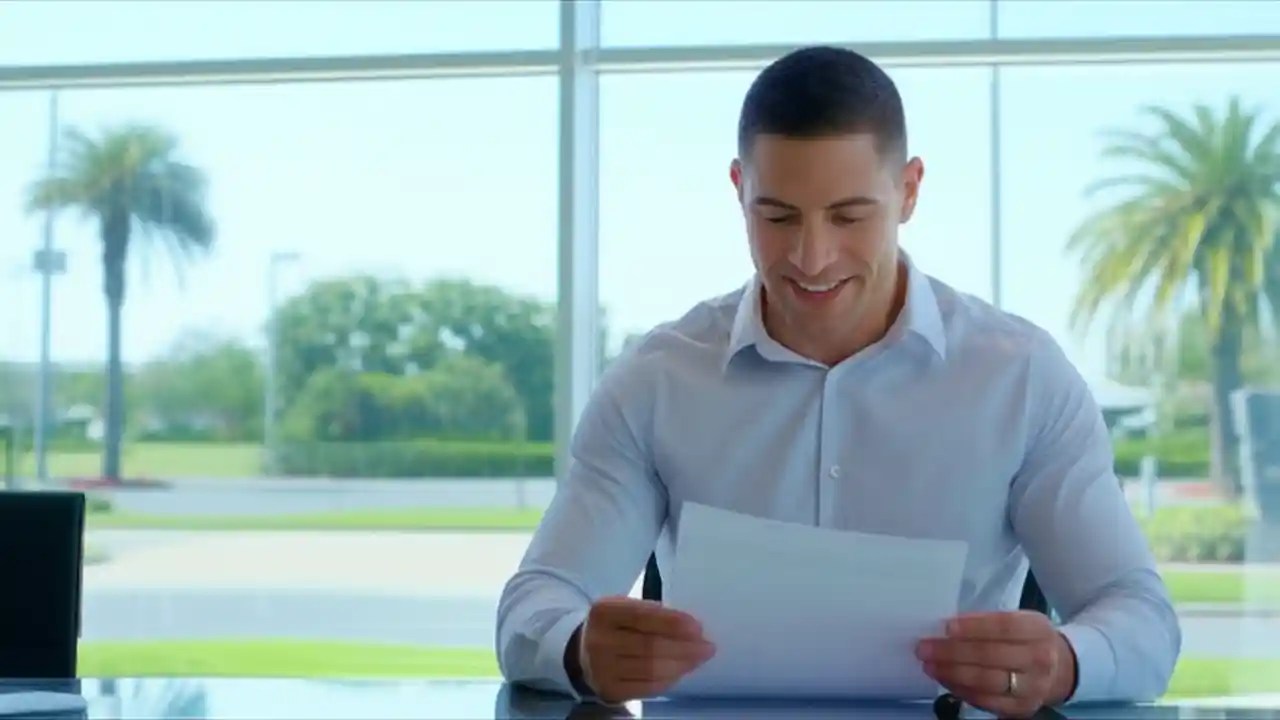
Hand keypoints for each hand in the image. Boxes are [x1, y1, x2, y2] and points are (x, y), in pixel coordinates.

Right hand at [576, 596, 715, 703]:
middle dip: (684, 647)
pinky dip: (669, 680)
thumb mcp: (625, 609)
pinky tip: (681, 671)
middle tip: (708, 646)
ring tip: (699, 658)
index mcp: (604, 611)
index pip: (642, 616)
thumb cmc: (615, 626)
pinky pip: (647, 688)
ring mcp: (602, 669)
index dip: (672, 622)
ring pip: (650, 669)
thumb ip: (652, 614)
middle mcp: (599, 641)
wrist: (582, 652)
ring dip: (681, 664)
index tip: (698, 627)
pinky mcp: (609, 691)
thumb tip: (693, 630)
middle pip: (649, 646)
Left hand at [915, 611, 1076, 718]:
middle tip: (924, 648)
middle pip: (991, 656)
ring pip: (987, 682)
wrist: (1061, 668)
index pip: (1004, 627)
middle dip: (952, 652)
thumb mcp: (1020, 621)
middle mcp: (1040, 659)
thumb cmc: (1027, 638)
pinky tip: (945, 679)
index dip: (974, 627)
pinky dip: (961, 690)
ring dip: (952, 673)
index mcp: (1038, 629)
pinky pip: (986, 701)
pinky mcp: (1022, 709)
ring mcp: (1032, 687)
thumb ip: (988, 622)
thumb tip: (946, 627)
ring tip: (929, 665)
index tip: (946, 626)